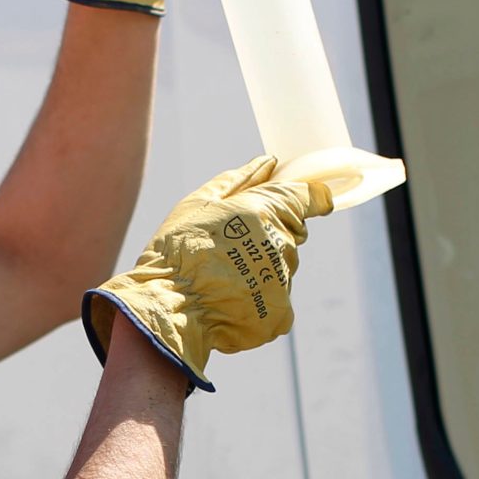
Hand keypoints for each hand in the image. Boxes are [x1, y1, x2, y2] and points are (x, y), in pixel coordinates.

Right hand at [82, 156, 331, 389]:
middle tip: (229, 248)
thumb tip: (268, 163)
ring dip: (260, 271)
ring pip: (281, 269)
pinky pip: (275, 302)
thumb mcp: (199, 203)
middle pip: (291, 235)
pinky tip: (228, 300)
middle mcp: (283, 245)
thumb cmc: (177, 250)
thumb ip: (239, 180)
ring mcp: (284, 282)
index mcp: (268, 211)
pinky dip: (256, 301)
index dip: (301, 200)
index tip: (291, 206)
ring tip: (222, 278)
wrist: (167, 306)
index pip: (310, 198)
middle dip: (268, 237)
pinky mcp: (279, 315)